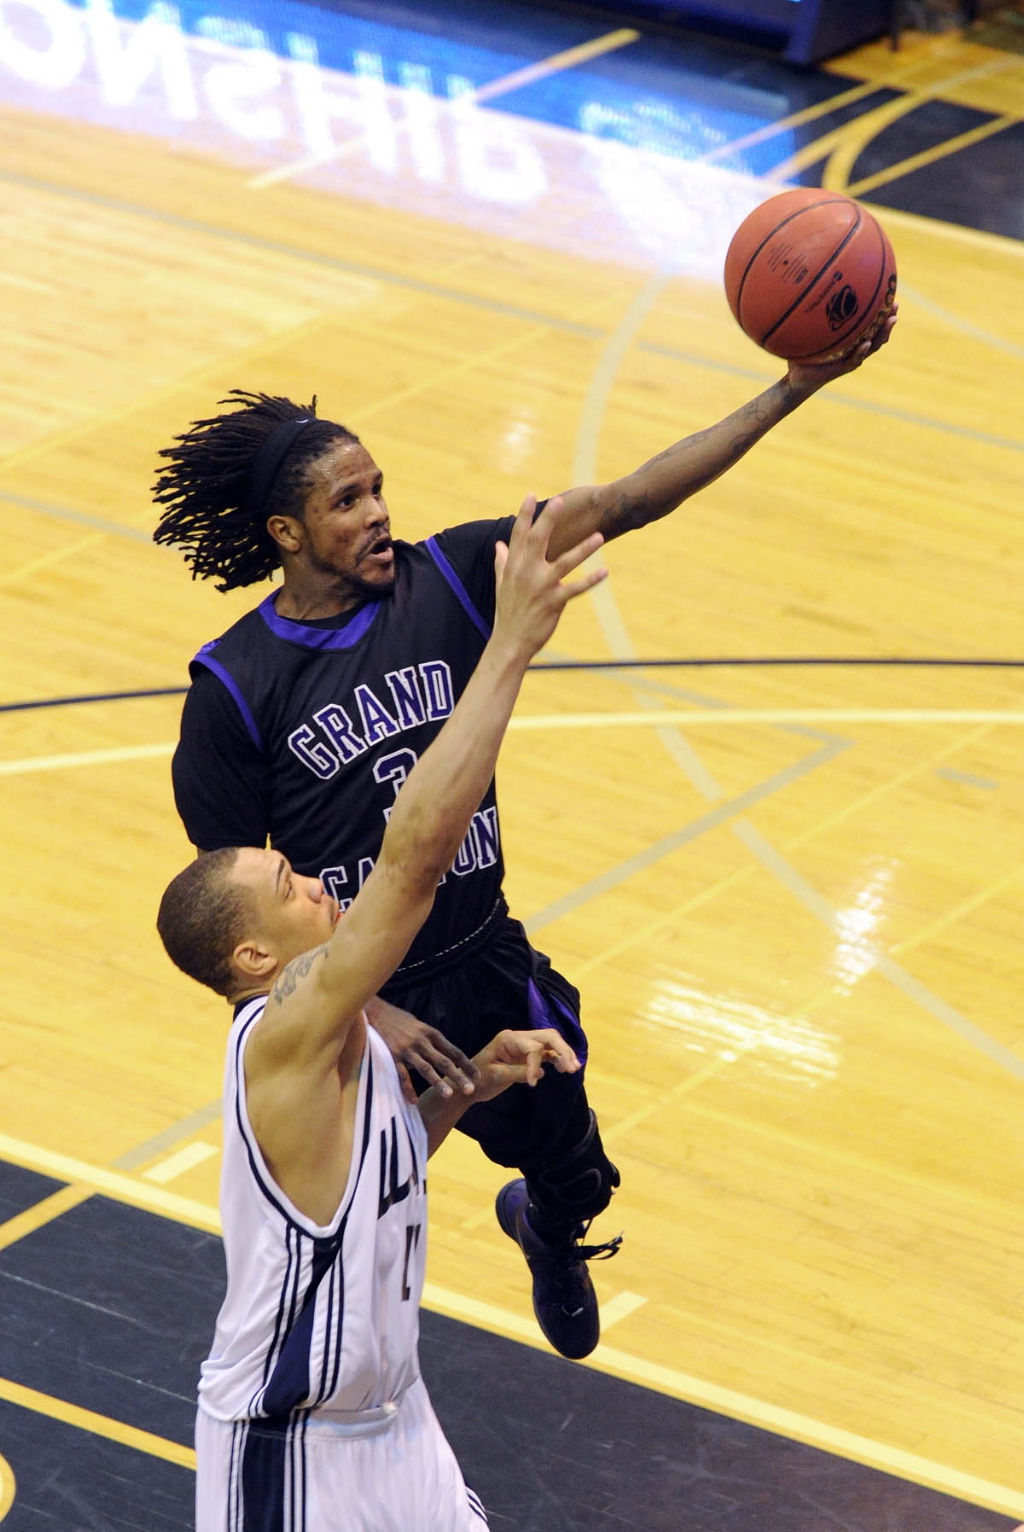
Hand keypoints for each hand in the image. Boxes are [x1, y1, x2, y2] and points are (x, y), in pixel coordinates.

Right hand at [365, 997, 479, 1104]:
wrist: (375, 1012)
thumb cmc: (398, 1020)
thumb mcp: (419, 1026)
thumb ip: (430, 1041)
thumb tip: (443, 1057)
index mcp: (431, 1033)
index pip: (453, 1051)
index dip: (466, 1064)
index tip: (477, 1076)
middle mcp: (421, 1041)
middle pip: (444, 1061)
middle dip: (458, 1076)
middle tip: (470, 1089)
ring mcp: (407, 1049)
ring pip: (426, 1069)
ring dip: (438, 1082)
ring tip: (449, 1095)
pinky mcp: (392, 1056)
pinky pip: (402, 1075)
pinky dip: (408, 1088)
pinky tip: (413, 1101)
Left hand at [469, 1028, 580, 1102]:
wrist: (471, 1084)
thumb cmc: (479, 1079)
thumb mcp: (496, 1076)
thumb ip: (517, 1073)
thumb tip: (540, 1073)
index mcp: (508, 1038)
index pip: (532, 1047)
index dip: (536, 1064)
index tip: (533, 1084)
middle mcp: (518, 1038)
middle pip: (548, 1037)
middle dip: (563, 1050)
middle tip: (572, 1068)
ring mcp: (524, 1045)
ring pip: (551, 1043)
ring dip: (564, 1054)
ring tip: (574, 1069)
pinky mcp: (528, 1055)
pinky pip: (547, 1053)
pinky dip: (558, 1059)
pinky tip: (565, 1069)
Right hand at [491, 494, 606, 660]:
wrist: (510, 642)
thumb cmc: (507, 612)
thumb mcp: (502, 585)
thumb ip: (501, 562)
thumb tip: (498, 544)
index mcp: (514, 566)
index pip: (519, 535)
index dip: (525, 515)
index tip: (531, 495)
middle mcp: (526, 573)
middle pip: (538, 541)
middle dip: (549, 520)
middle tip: (560, 501)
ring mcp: (540, 587)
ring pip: (564, 563)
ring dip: (583, 549)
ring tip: (599, 536)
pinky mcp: (553, 603)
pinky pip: (575, 589)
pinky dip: (590, 581)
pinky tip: (605, 572)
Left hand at [786, 304, 897, 395]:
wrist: (797, 376)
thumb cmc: (803, 350)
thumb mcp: (808, 329)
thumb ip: (812, 313)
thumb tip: (808, 286)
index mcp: (851, 337)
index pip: (870, 322)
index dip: (881, 310)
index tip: (889, 294)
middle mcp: (855, 346)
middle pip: (878, 332)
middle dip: (888, 319)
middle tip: (896, 305)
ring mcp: (851, 358)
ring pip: (873, 346)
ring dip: (882, 334)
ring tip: (891, 321)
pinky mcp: (842, 368)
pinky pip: (855, 360)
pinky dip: (861, 352)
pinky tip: (866, 344)